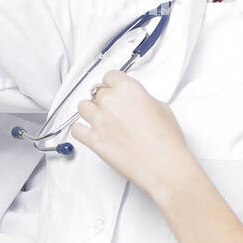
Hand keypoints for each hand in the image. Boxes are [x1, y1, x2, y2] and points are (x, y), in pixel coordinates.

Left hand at [71, 71, 198, 203]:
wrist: (164, 166)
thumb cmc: (166, 141)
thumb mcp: (161, 108)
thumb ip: (142, 99)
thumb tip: (135, 102)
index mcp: (128, 89)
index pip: (110, 76)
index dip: (112, 83)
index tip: (114, 89)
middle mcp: (111, 102)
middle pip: (96, 91)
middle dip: (103, 99)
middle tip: (112, 108)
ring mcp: (100, 121)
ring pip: (82, 107)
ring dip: (90, 111)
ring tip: (100, 119)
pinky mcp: (93, 140)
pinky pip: (76, 129)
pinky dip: (81, 130)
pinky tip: (90, 132)